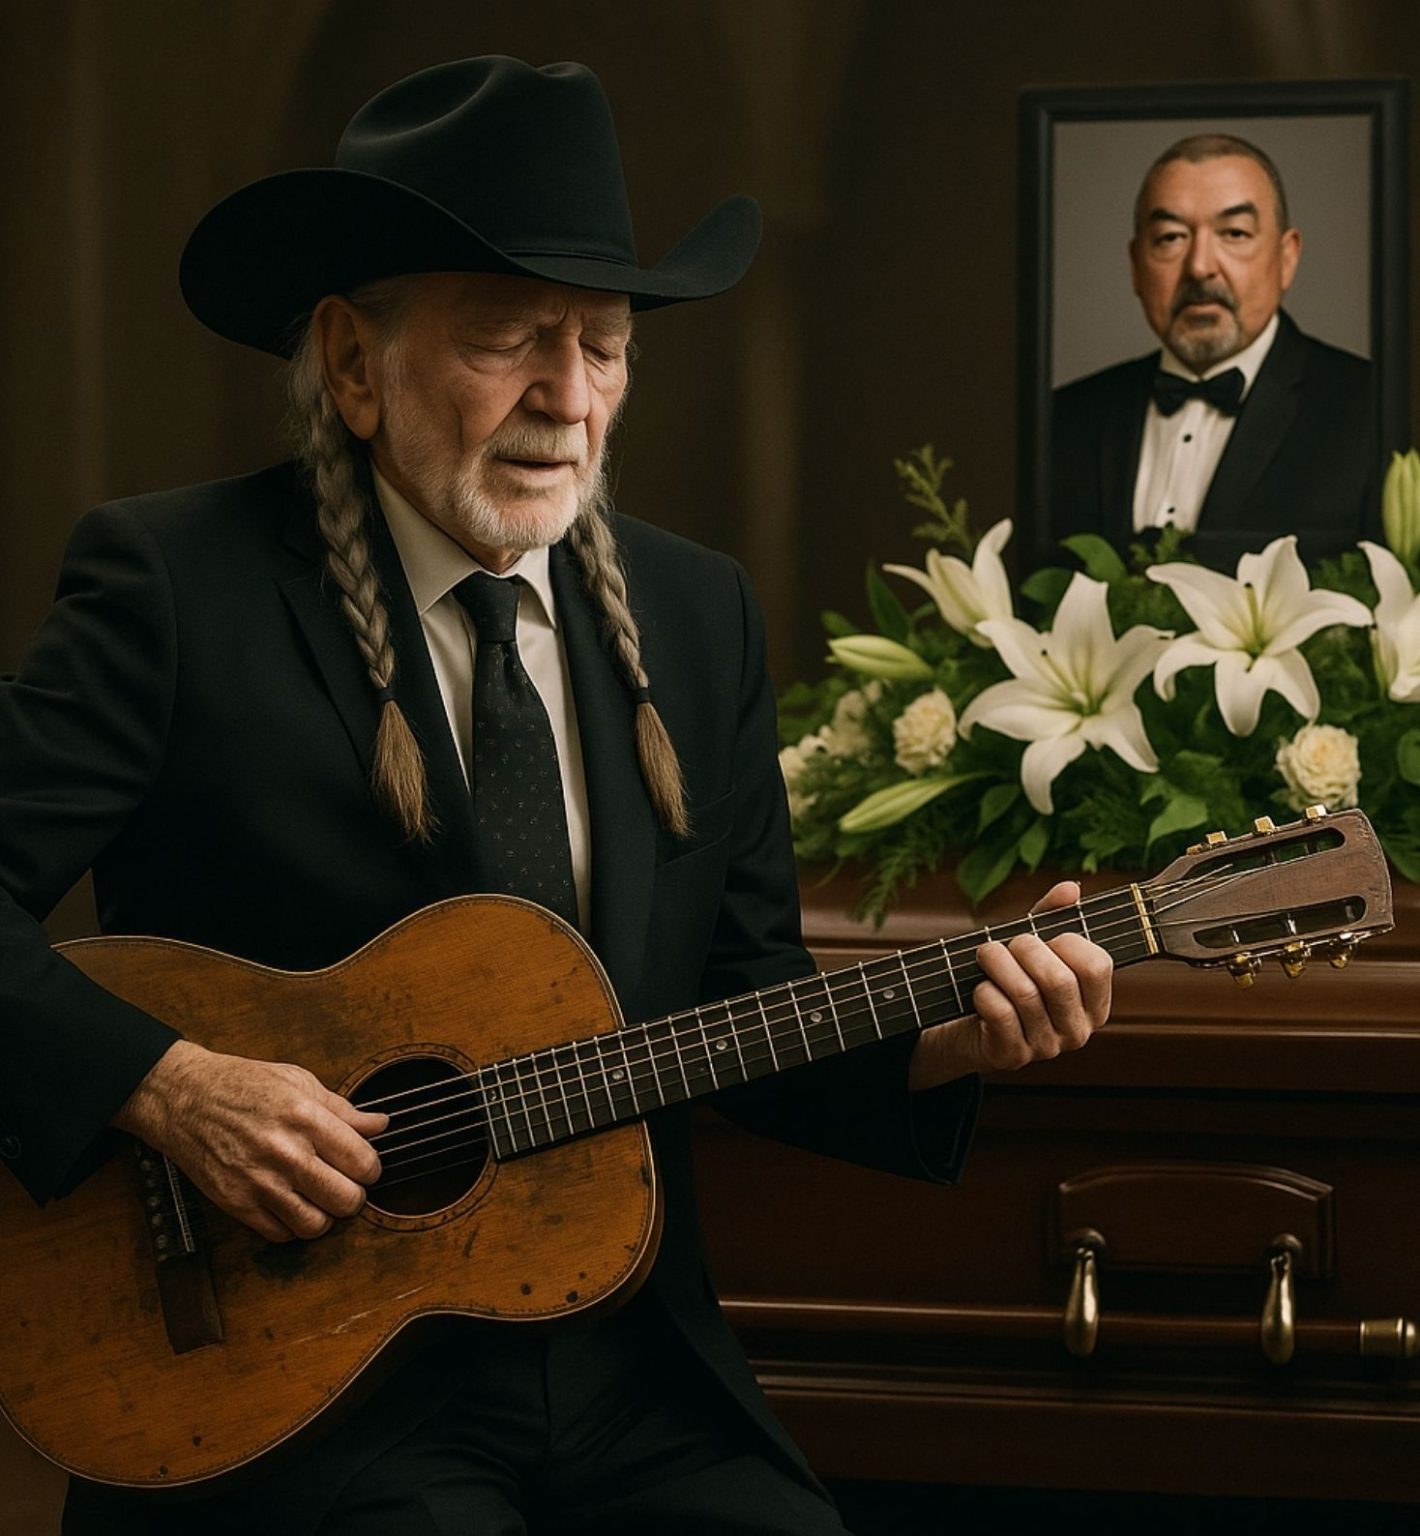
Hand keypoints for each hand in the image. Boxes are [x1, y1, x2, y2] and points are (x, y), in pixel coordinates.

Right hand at [113, 1040, 388, 1242]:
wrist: (185, 1098)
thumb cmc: (245, 1085)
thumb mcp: (299, 1081)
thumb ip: (343, 1109)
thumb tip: (381, 1125)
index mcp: (306, 1117)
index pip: (362, 1162)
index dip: (371, 1169)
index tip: (364, 1166)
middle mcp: (285, 1152)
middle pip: (346, 1200)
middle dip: (353, 1195)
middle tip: (345, 1185)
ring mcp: (258, 1181)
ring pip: (316, 1225)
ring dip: (325, 1216)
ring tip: (319, 1198)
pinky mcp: (235, 1203)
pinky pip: (280, 1234)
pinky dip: (293, 1226)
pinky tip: (291, 1204)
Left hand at [909, 881, 1111, 1087]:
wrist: (971, 1027)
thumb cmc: (1010, 980)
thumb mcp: (1033, 948)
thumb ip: (1052, 917)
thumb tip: (1070, 888)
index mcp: (1095, 1004)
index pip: (1097, 965)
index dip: (1067, 942)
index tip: (1047, 938)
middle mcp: (1078, 1031)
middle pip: (1058, 979)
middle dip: (1025, 949)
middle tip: (1007, 944)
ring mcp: (1047, 1047)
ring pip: (1025, 994)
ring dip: (997, 964)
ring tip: (986, 955)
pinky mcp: (1013, 1056)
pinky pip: (999, 1012)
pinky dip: (983, 992)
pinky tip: (980, 990)